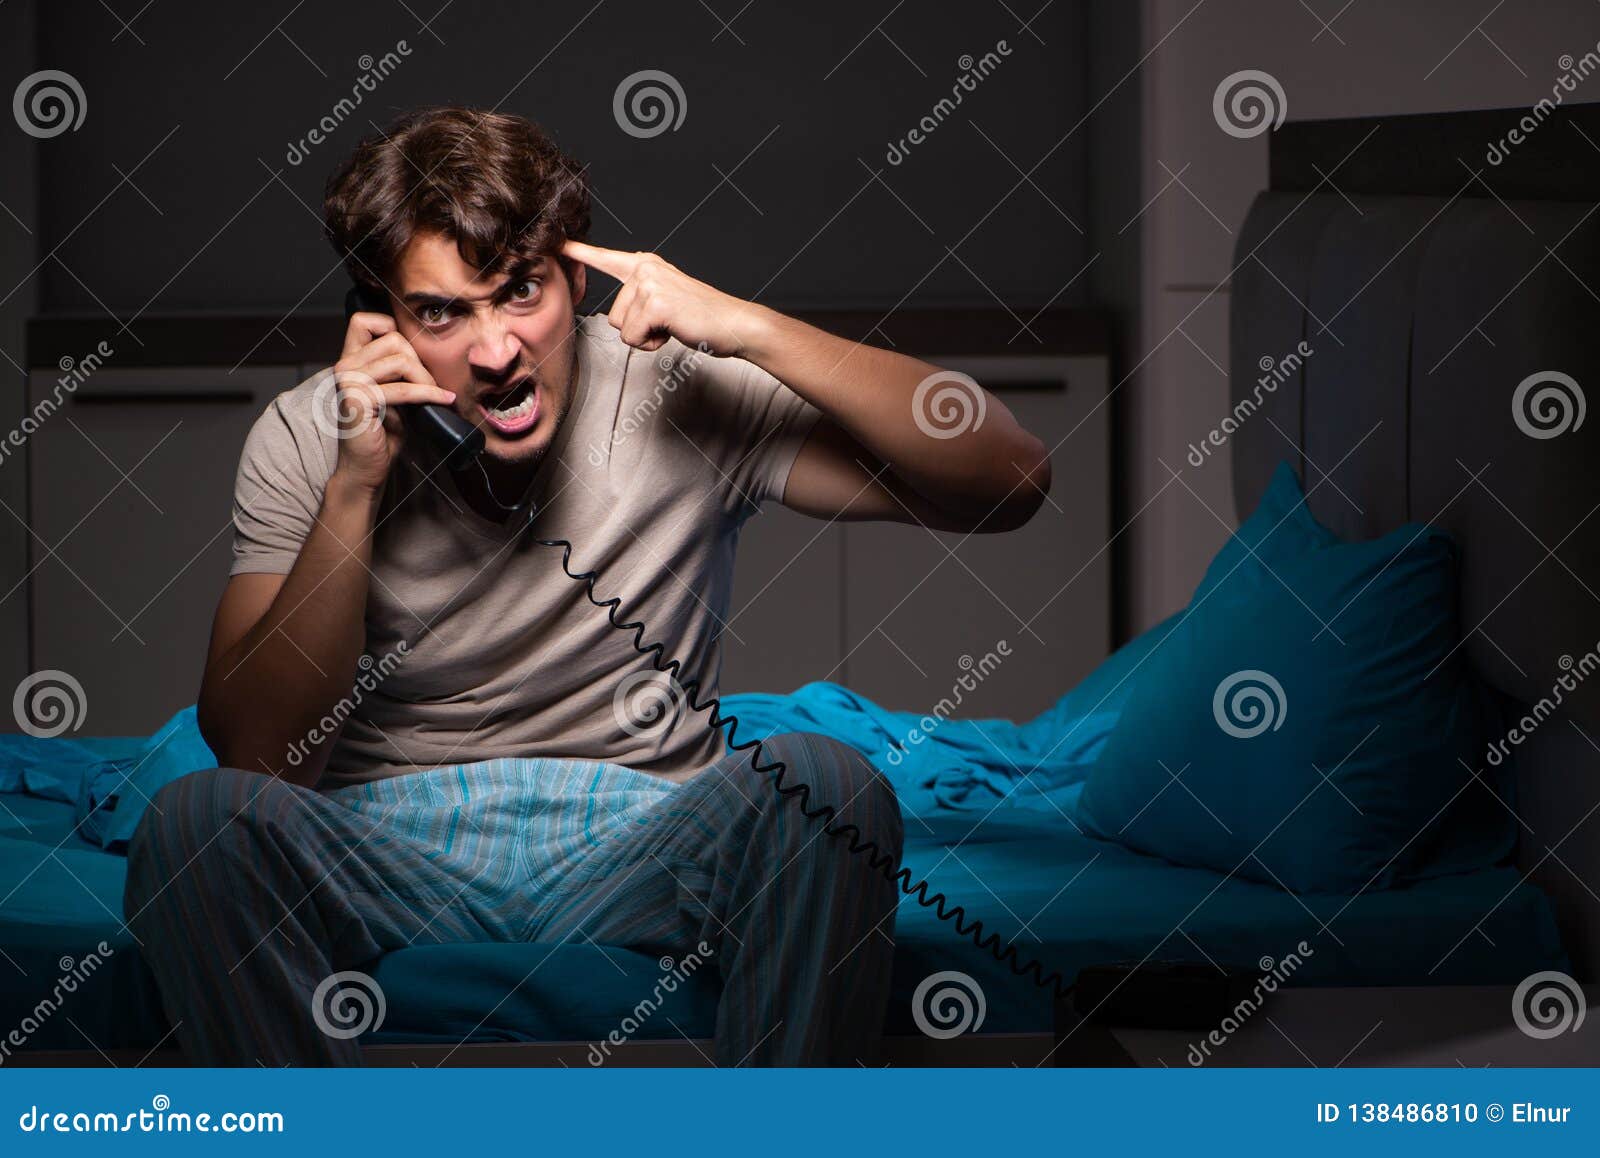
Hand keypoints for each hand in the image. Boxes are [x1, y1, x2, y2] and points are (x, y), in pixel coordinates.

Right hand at [326, 311, 458, 494]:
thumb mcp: (394, 392)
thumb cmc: (383, 431)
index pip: (364, 320)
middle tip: (432, 384)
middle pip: (394, 339)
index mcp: (350, 360)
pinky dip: (429, 394)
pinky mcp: (358, 400)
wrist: (367, 466)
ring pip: (401, 361)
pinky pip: (403, 389)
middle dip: (421, 361)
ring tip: (437, 395)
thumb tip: (429, 348)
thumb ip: (401, 369)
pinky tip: (444, 400)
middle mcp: (345, 366)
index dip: (391, 326)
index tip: (414, 350)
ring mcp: (348, 381)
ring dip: (427, 379)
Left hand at [561, 240, 764, 357]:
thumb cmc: (702, 318)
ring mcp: (650, 282)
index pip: (605, 258)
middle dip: (638, 330)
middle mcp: (645, 268)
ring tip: (672, 326)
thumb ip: (641, 298)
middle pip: (613, 315)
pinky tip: (673, 331)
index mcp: (646, 266)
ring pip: (622, 327)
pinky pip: (633, 337)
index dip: (579, 253)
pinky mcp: (656, 302)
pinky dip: (652, 344)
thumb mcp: (665, 301)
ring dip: (646, 337)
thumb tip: (618, 313)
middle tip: (668, 323)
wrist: (734, 324)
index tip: (556, 243)